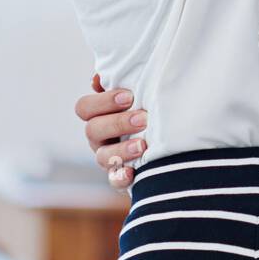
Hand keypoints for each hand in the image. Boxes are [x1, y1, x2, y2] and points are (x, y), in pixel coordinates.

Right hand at [75, 73, 148, 190]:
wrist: (174, 140)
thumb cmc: (152, 107)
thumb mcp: (140, 91)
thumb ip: (124, 79)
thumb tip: (98, 78)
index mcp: (100, 115)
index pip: (85, 108)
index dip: (102, 102)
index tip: (128, 96)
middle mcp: (100, 138)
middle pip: (93, 130)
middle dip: (118, 123)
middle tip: (143, 118)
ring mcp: (109, 159)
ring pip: (102, 157)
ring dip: (121, 150)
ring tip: (143, 144)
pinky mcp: (122, 177)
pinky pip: (114, 181)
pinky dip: (121, 177)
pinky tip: (132, 172)